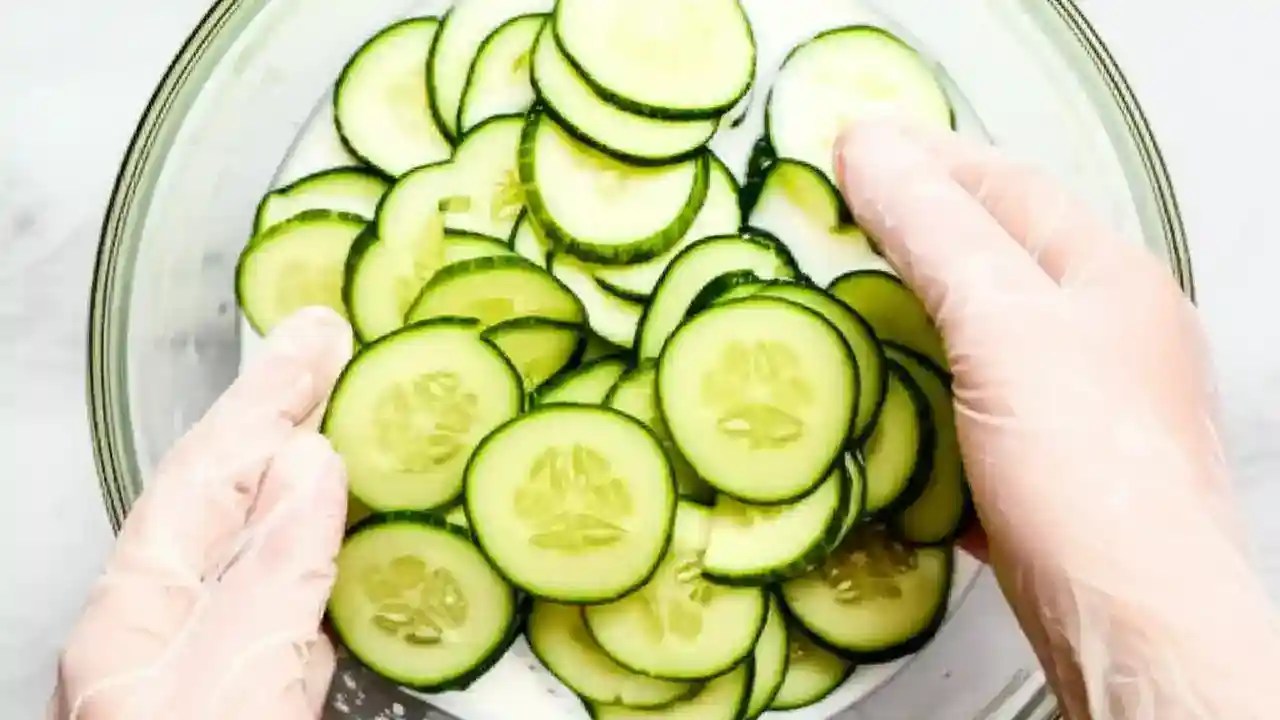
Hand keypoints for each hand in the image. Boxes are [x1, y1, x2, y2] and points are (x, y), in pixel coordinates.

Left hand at [52, 308, 352, 718]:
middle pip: (224, 499)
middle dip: (279, 419)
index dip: (266, 396)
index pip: (204, 472)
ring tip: (345, 425)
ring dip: (306, 485)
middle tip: (328, 351)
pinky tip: (344, 557)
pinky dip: (322, 568)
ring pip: (261, 554)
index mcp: (133, 616)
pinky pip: (290, 616)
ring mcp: (203, 673)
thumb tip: (312, 466)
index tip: (316, 337)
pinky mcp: (248, 708)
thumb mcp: (228, 683)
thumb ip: (271, 575)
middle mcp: (161, 635)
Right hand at [834, 121, 1279, 719]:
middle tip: (833, 225)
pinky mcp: (1048, 475)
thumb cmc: (1089, 475)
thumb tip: (869, 146)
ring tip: (841, 311)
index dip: (925, 158)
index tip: (848, 149)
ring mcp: (1079, 408)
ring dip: (911, 322)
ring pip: (981, 340)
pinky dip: (924, 403)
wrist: (1131, 625)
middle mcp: (1104, 335)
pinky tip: (886, 414)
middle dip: (911, 238)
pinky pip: (974, 414)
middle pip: (993, 258)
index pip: (1007, 185)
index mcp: (1107, 278)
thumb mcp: (1002, 326)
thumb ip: (933, 231)